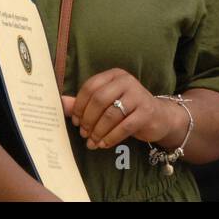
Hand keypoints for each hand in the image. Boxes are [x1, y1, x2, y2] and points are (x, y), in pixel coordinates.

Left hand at [62, 68, 182, 150]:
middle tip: (84, 133)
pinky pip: (124, 126)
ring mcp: (138, 95)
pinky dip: (111, 137)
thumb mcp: (106, 102)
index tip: (75, 121)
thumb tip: (60, 103)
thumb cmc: (127, 109)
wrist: (158, 117)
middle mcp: (127, 81)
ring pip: (111, 114)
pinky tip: (104, 144)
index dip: (79, 105)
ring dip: (98, 131)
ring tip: (92, 142)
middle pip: (99, 99)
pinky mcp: (146, 111)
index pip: (91, 86)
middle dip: (88, 119)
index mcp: (114, 75)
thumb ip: (84, 102)